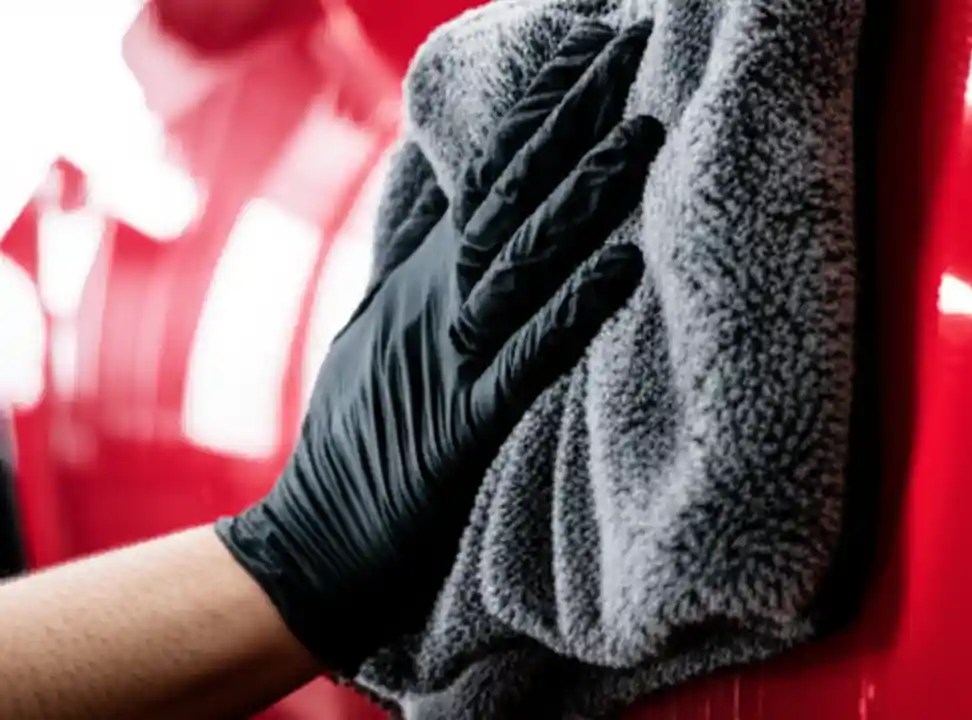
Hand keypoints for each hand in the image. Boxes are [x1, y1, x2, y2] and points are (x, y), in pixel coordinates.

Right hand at [216, 21, 662, 670]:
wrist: (315, 544)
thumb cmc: (360, 439)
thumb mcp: (382, 330)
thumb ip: (417, 265)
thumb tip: (449, 204)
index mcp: (428, 278)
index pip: (489, 173)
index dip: (538, 107)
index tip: (588, 45)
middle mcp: (442, 301)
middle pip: (514, 193)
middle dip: (571, 117)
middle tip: (628, 46)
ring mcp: (454, 358)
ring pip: (526, 260)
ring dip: (588, 197)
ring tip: (646, 135)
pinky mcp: (467, 425)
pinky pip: (529, 357)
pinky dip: (574, 308)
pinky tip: (624, 266)